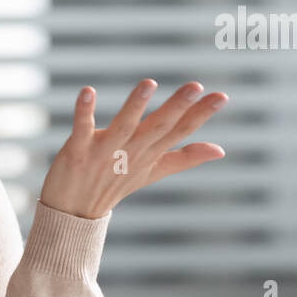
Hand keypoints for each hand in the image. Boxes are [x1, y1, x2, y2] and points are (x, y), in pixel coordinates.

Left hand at [38, 80, 227, 218]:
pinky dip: (84, 112)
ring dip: (135, 106)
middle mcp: (130, 151)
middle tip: (195, 86)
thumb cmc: (113, 185)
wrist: (73, 212)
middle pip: (157, 127)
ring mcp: (104, 152)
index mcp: (150, 153)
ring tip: (149, 84)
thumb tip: (221, 150)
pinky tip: (87, 91)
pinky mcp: (77, 151)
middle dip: (176, 107)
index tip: (222, 97)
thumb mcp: (152, 171)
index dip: (200, 115)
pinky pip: (81, 128)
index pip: (180, 132)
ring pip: (123, 126)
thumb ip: (185, 158)